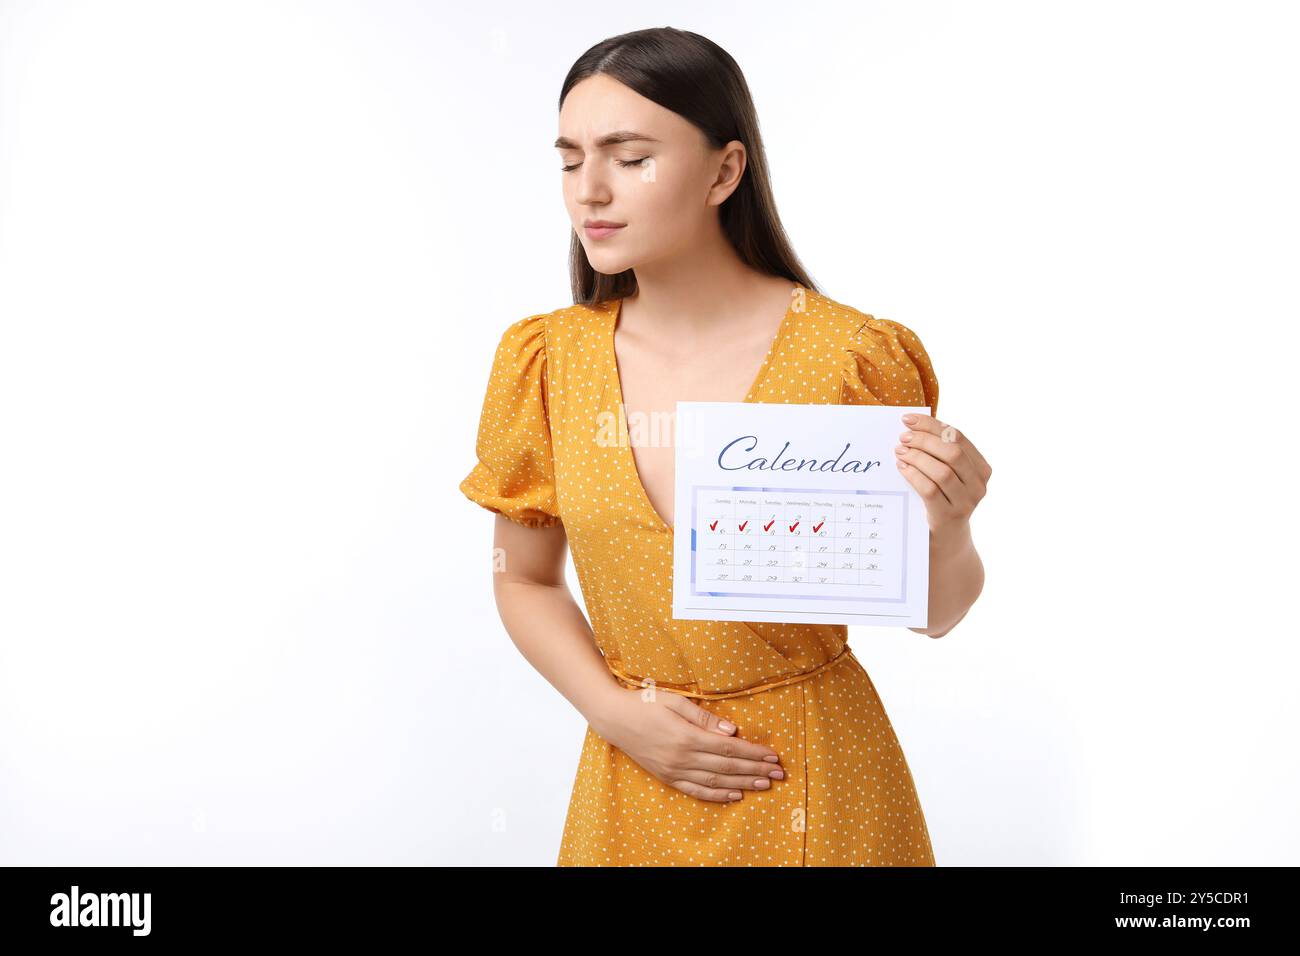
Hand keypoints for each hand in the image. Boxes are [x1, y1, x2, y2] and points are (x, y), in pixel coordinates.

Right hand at [590, 686, 784, 802]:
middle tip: (778, 774)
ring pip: (716, 781)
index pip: (729, 748)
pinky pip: (696, 790)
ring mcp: (674, 770)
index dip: (753, 753)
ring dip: (743, 784)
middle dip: (756, 770)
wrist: (614, 718)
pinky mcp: (667, 777)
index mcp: (687, 736)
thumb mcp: (675, 702)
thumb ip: (704, 717)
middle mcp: (682, 757)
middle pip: (727, 766)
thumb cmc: (645, 704)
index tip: (773, 756)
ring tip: (764, 785)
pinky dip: (717, 794)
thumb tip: (732, 730)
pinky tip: (734, 795)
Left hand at [895, 413, 990, 535]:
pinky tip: (901, 468)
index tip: (908, 419)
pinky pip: (930, 490)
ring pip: (942, 471)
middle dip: (924, 440)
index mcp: (982, 469)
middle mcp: (979, 485)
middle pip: (952, 452)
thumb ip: (939, 454)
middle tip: (903, 437)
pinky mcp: (948, 516)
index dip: (932, 425)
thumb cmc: (943, 500)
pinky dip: (913, 475)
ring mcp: (966, 503)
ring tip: (899, 451)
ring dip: (917, 457)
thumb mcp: (948, 477)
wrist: (947, 542)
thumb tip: (912, 427)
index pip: (958, 437)